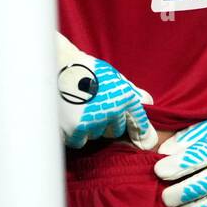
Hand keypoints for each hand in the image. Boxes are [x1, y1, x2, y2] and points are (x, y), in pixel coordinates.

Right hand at [57, 33, 156, 149]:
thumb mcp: (113, 75)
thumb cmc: (86, 68)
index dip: (143, 135)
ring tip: (77, 109)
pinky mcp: (75, 129)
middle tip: (92, 108)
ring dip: (87, 128)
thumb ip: (132, 90)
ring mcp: (94, 121)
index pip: (140, 124)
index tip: (145, 143)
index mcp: (125, 98)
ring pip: (94, 136)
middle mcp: (113, 111)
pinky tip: (68, 118)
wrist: (57, 64)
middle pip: (114, 132)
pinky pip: (78, 142)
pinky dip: (73, 135)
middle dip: (105, 124)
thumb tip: (149, 102)